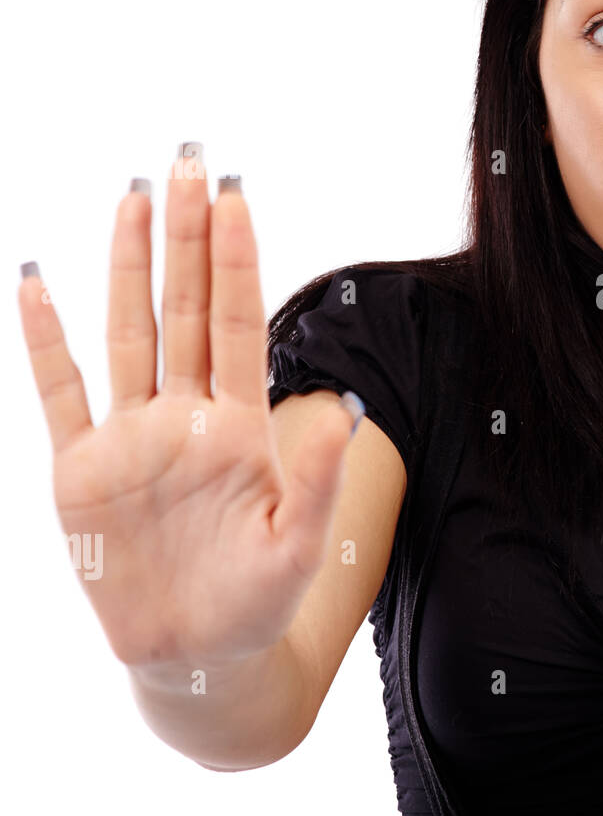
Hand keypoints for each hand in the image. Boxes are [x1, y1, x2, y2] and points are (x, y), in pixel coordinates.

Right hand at [17, 144, 361, 671]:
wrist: (198, 654)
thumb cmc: (257, 600)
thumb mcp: (296, 543)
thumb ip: (316, 476)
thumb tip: (353, 406)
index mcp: (241, 426)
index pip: (236, 322)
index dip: (236, 259)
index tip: (238, 195)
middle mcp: (186, 415)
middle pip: (183, 306)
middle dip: (187, 235)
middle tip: (189, 160)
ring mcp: (131, 438)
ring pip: (127, 332)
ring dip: (127, 265)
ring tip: (133, 196)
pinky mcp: (81, 471)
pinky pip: (58, 392)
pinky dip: (43, 340)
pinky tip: (36, 280)